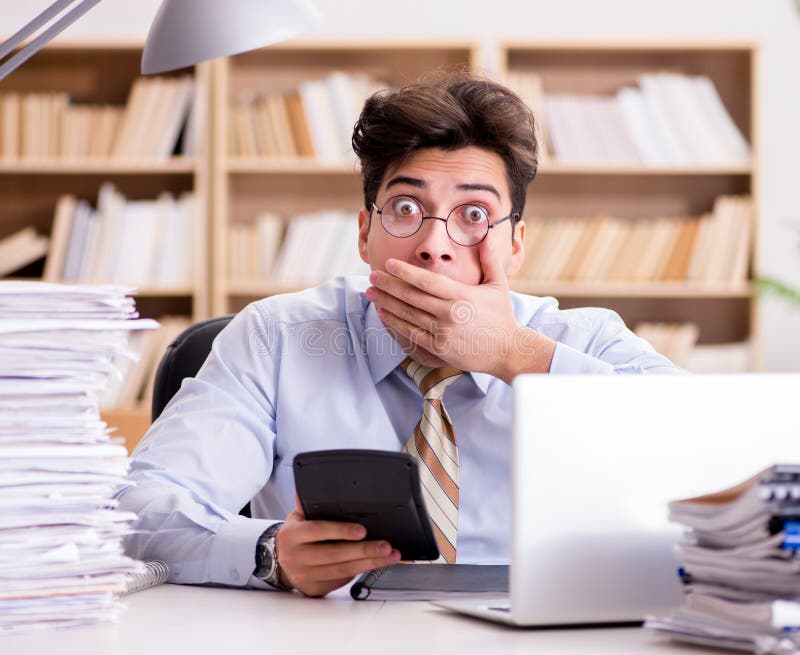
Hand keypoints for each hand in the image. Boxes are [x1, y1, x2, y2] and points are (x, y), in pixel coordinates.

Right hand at [275, 499, 400, 596]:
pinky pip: (342, 580)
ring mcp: (306, 575)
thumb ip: (309, 503)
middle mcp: (296, 557)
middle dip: (364, 550)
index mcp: (292, 535)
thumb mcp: (297, 517)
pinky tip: (377, 563)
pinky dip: (362, 571)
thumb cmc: (294, 536)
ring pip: (342, 571)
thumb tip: (317, 485)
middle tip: (385, 546)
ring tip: (390, 556)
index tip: (362, 530)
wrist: (278, 561)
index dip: (341, 531)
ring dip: (370, 563)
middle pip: (335, 555)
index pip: (318, 531)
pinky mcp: (316, 588)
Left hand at [365, 237, 555, 382]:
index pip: (427, 281)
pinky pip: (411, 334)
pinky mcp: (440, 349)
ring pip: (408, 315)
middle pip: (412, 296)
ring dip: (386, 302)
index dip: (405, 272)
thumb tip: (486, 234)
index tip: (388, 264)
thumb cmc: (502, 316)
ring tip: (371, 292)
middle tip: (372, 276)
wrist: (508, 351)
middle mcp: (450, 314)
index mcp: (462, 295)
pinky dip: (395, 323)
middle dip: (388, 285)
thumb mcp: (499, 284)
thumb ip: (490, 259)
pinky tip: (384, 313)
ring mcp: (443, 333)